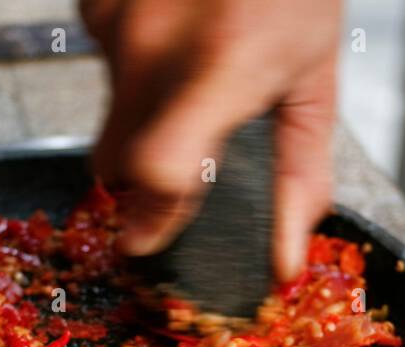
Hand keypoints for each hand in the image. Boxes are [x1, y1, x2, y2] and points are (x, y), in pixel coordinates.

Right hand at [80, 0, 340, 278]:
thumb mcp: (313, 77)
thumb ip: (299, 175)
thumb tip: (284, 263)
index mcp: (221, 69)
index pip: (157, 171)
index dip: (148, 217)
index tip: (150, 238)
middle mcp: (152, 44)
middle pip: (116, 160)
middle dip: (144, 171)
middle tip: (190, 144)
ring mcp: (112, 17)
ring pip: (108, 110)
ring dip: (145, 106)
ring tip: (194, 62)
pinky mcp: (91, 0)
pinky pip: (101, 60)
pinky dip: (133, 59)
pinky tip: (171, 29)